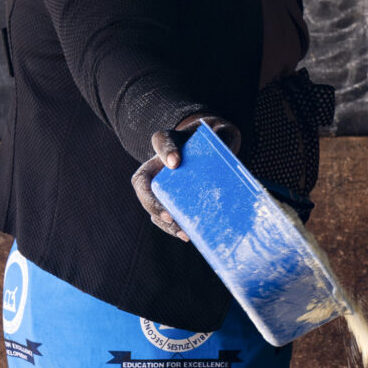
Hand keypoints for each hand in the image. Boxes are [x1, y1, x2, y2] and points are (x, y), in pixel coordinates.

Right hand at [131, 113, 241, 239]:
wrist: (213, 154)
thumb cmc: (213, 141)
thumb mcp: (219, 132)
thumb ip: (222, 135)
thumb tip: (224, 145)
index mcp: (169, 142)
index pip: (161, 140)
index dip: (164, 151)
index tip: (175, 163)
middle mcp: (158, 165)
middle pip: (143, 183)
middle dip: (152, 202)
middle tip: (169, 215)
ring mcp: (160, 186)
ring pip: (150, 204)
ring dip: (162, 221)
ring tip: (181, 231)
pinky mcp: (170, 202)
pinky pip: (164, 216)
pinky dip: (172, 228)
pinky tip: (187, 235)